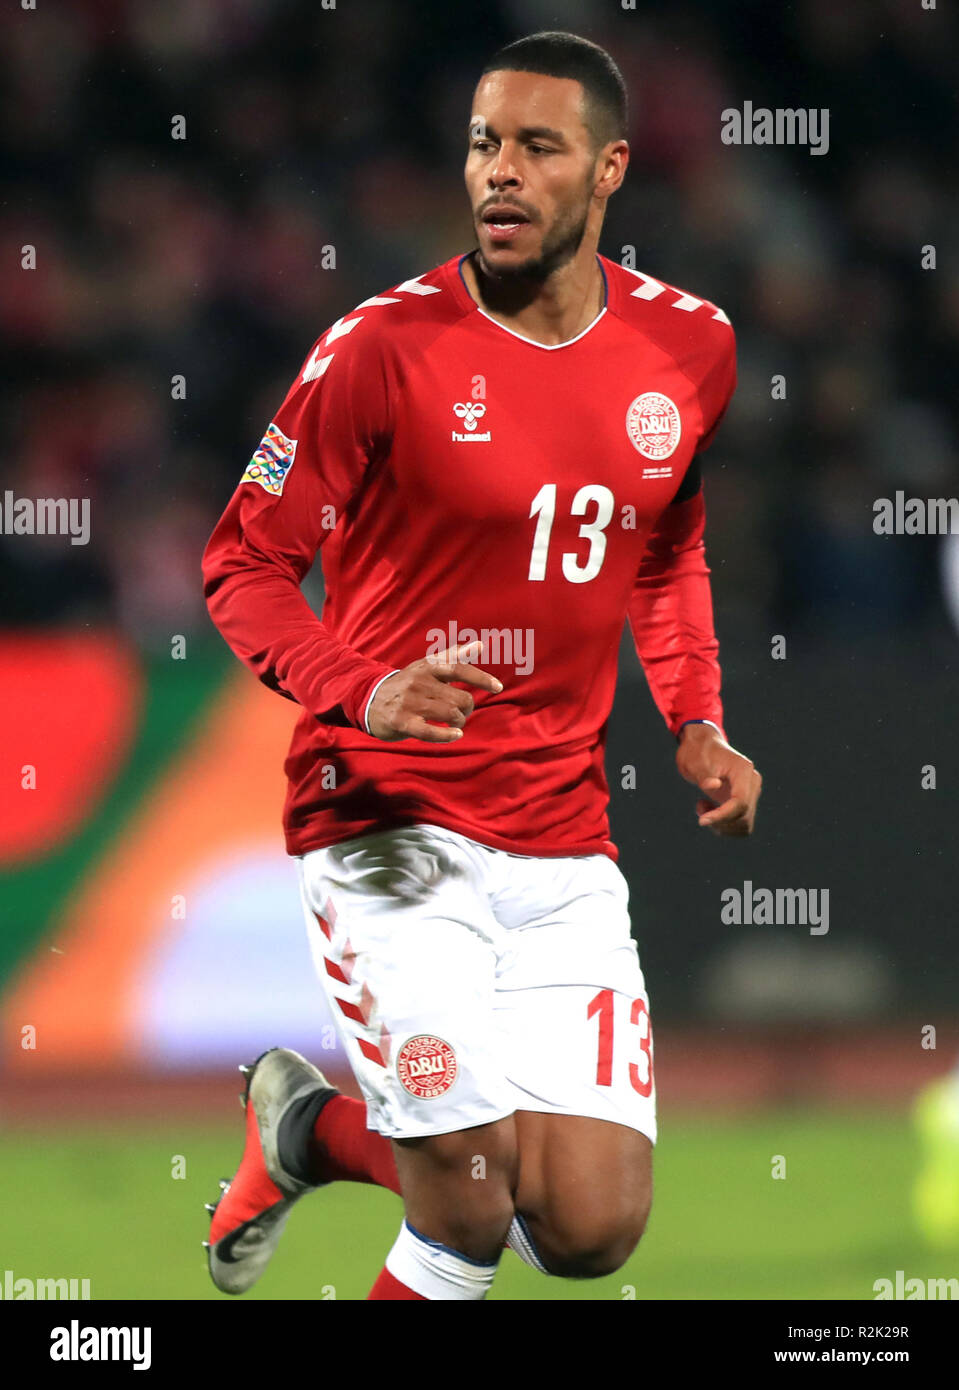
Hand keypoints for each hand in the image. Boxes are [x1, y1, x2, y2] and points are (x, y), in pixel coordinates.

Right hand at [367, 640, 501, 742]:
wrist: (369, 699)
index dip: (481, 678)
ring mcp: (410, 702)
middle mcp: (419, 682)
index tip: (498, 688)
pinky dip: (446, 735)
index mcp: (427, 667)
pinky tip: (455, 735)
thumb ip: (453, 656)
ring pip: (448, 714)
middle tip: (463, 712)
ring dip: (459, 722)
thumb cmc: (406, 683)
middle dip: (467, 708)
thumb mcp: (426, 666)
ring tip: (456, 723)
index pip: (459, 668)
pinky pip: (430, 731)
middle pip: (459, 697)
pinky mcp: (402, 722)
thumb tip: (480, 645)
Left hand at [676, 723, 761, 836]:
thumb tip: (714, 785)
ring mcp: (751, 792)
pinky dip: (724, 825)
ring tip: (703, 808)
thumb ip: (704, 776)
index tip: (702, 820)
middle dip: (720, 821)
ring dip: (722, 825)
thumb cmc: (697, 754)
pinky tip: (710, 811)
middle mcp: (752, 782)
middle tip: (699, 810)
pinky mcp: (746, 801)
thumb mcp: (694, 763)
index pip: (740, 802)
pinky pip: (741, 823)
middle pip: (744, 815)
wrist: (702, 748)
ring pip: (744, 824)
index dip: (722, 815)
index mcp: (743, 770)